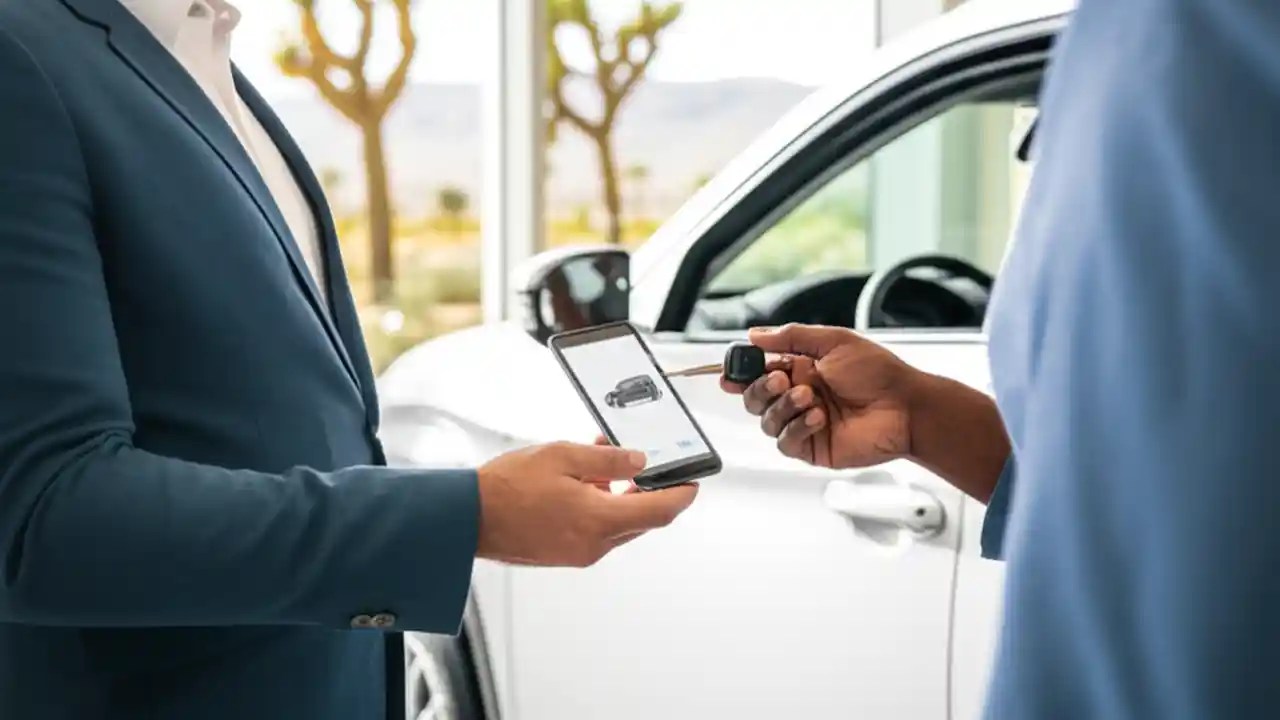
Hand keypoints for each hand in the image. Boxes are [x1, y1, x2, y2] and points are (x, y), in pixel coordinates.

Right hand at [476, 441, 697, 566]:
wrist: (467, 518)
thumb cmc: (507, 487)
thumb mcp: (563, 456)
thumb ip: (608, 460)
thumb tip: (639, 461)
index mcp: (598, 520)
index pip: (659, 512)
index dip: (681, 496)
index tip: (692, 482)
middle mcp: (594, 544)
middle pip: (641, 520)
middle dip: (650, 492)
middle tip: (650, 465)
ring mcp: (579, 553)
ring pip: (618, 525)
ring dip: (622, 498)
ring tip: (603, 464)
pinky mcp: (565, 554)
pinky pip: (597, 531)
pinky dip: (601, 508)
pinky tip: (584, 484)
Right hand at [723, 324, 1009, 501]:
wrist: (906, 407)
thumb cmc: (878, 372)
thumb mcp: (834, 342)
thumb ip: (791, 337)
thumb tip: (754, 335)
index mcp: (800, 369)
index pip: (757, 371)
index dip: (741, 373)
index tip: (729, 372)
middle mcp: (797, 396)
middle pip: (754, 398)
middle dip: (760, 388)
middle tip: (781, 379)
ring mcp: (803, 424)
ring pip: (766, 421)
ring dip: (782, 407)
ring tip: (810, 397)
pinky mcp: (813, 448)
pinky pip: (786, 442)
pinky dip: (797, 428)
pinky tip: (819, 417)